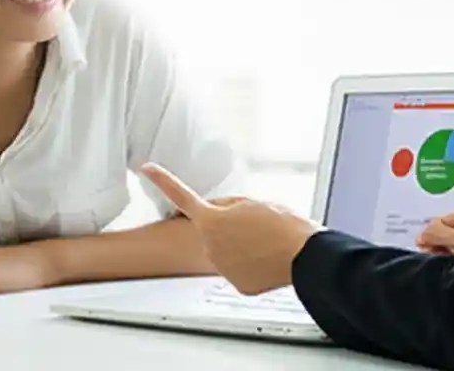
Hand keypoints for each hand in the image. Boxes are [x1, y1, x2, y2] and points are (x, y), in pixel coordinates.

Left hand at [140, 163, 320, 295]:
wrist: (307, 255)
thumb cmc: (283, 225)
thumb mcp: (252, 203)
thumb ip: (229, 207)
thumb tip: (223, 218)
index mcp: (211, 221)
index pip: (181, 196)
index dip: (162, 180)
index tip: (147, 168)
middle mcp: (211, 247)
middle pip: (215, 228)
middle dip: (230, 224)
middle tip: (258, 224)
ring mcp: (223, 268)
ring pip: (228, 250)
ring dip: (242, 244)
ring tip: (267, 242)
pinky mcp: (239, 284)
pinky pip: (241, 268)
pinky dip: (253, 264)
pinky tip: (269, 259)